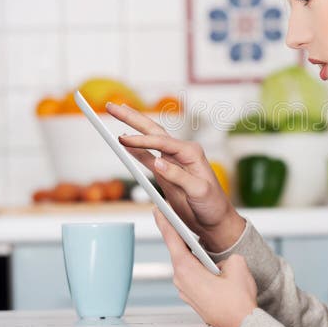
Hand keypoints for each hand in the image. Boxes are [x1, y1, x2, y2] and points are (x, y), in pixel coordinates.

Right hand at [105, 101, 244, 249]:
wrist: (215, 221)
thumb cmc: (213, 205)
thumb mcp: (199, 191)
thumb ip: (179, 176)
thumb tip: (158, 162)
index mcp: (191, 153)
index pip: (162, 142)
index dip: (141, 140)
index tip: (123, 139)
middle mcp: (181, 153)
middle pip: (153, 130)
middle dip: (132, 117)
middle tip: (112, 106)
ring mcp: (171, 161)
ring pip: (148, 139)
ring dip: (131, 126)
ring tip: (115, 112)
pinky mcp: (164, 173)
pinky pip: (145, 157)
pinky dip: (134, 148)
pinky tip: (123, 141)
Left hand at [153, 207, 256, 326]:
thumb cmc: (237, 301)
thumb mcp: (237, 265)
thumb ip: (227, 255)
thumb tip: (223, 263)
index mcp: (187, 269)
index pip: (172, 239)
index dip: (165, 221)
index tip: (158, 209)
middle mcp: (181, 280)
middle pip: (178, 251)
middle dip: (181, 237)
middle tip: (177, 219)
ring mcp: (185, 291)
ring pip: (187, 265)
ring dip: (193, 255)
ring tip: (198, 242)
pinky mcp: (192, 298)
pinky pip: (192, 277)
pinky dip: (198, 269)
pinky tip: (209, 267)